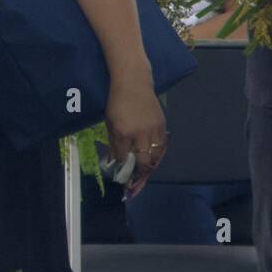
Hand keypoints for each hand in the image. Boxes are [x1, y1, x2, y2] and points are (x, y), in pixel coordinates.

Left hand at [104, 77, 166, 197]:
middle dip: (139, 179)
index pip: (124, 159)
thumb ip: (114, 143)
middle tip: (134, 188)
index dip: (123, 172)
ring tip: (143, 179)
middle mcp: (140, 134)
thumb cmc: (117, 102)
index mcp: (123, 133)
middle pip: (144, 163)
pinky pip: (162, 147)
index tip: (122, 182)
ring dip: (150, 170)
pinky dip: (157, 157)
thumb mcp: (109, 123)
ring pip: (156, 157)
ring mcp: (153, 130)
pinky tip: (153, 163)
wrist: (134, 83)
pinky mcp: (162, 126)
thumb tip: (115, 162)